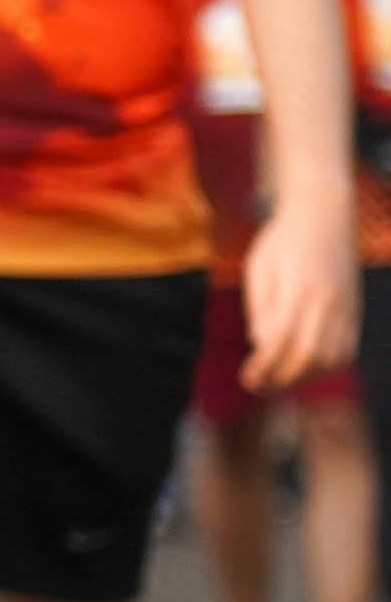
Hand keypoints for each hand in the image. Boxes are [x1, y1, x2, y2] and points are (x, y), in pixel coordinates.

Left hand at [241, 188, 361, 389]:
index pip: (282, 340)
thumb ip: (260, 307)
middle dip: (283, 378)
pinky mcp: (354, 310)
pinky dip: (327, 365)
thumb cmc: (282, 241)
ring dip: (305, 375)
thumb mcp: (259, 267)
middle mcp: (328, 302)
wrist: (323, 215)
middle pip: (310, 356)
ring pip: (332, 358)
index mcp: (300, 290)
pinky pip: (346, 349)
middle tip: (258, 386)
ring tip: (277, 378)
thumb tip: (260, 343)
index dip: (265, 366)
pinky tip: (304, 367)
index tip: (247, 380)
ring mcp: (346, 307)